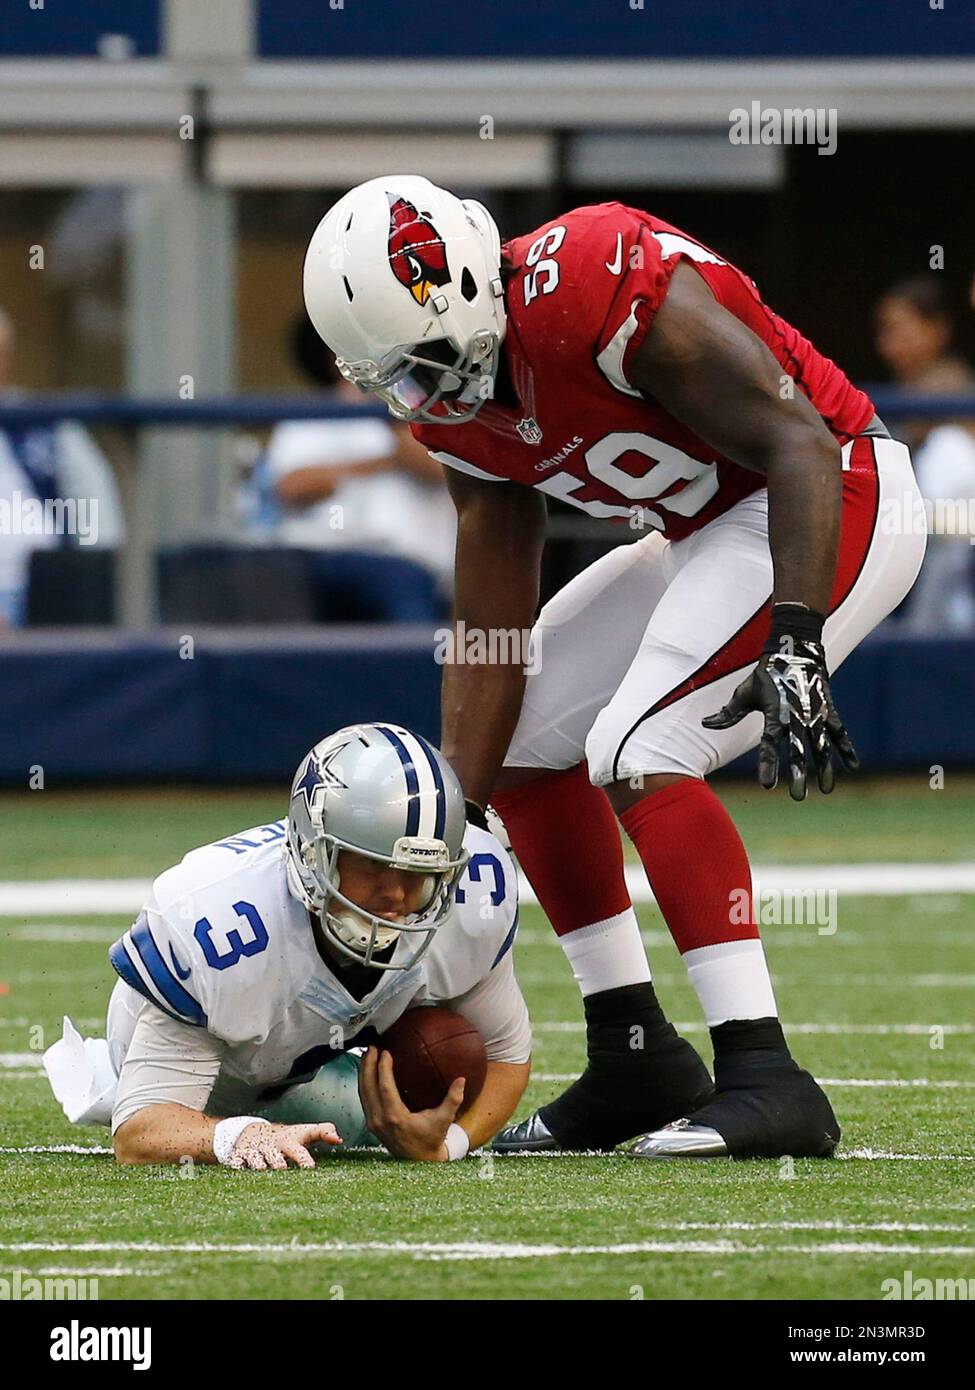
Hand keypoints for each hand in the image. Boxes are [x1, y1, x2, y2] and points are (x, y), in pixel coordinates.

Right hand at [228, 1121, 341, 1170]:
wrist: (253, 1132)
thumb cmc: (285, 1138)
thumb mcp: (303, 1133)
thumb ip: (322, 1133)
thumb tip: (339, 1138)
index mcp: (288, 1141)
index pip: (298, 1150)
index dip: (303, 1159)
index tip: (310, 1168)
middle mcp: (270, 1145)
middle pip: (276, 1160)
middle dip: (279, 1166)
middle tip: (285, 1173)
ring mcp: (253, 1150)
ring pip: (257, 1164)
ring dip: (260, 1171)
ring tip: (265, 1176)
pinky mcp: (237, 1156)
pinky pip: (236, 1165)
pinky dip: (238, 1170)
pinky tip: (241, 1177)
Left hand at [358, 1046, 464, 1160]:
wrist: (420, 1161)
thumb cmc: (432, 1138)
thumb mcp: (444, 1120)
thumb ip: (453, 1100)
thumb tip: (461, 1080)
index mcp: (396, 1117)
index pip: (385, 1087)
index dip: (383, 1068)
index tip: (386, 1051)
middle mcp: (381, 1120)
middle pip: (367, 1087)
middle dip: (368, 1064)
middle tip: (373, 1046)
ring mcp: (374, 1123)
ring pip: (362, 1092)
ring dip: (364, 1072)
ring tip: (368, 1054)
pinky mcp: (371, 1124)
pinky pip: (364, 1099)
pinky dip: (365, 1083)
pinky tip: (369, 1071)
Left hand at [702, 607, 858, 800]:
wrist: (794, 647)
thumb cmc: (765, 672)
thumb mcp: (745, 692)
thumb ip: (728, 713)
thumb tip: (705, 724)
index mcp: (774, 714)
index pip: (769, 745)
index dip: (767, 765)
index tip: (766, 785)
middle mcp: (797, 715)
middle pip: (799, 751)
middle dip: (799, 775)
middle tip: (798, 797)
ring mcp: (815, 712)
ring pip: (823, 745)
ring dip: (826, 768)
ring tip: (827, 790)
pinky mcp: (828, 708)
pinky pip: (839, 731)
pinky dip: (847, 748)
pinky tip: (853, 767)